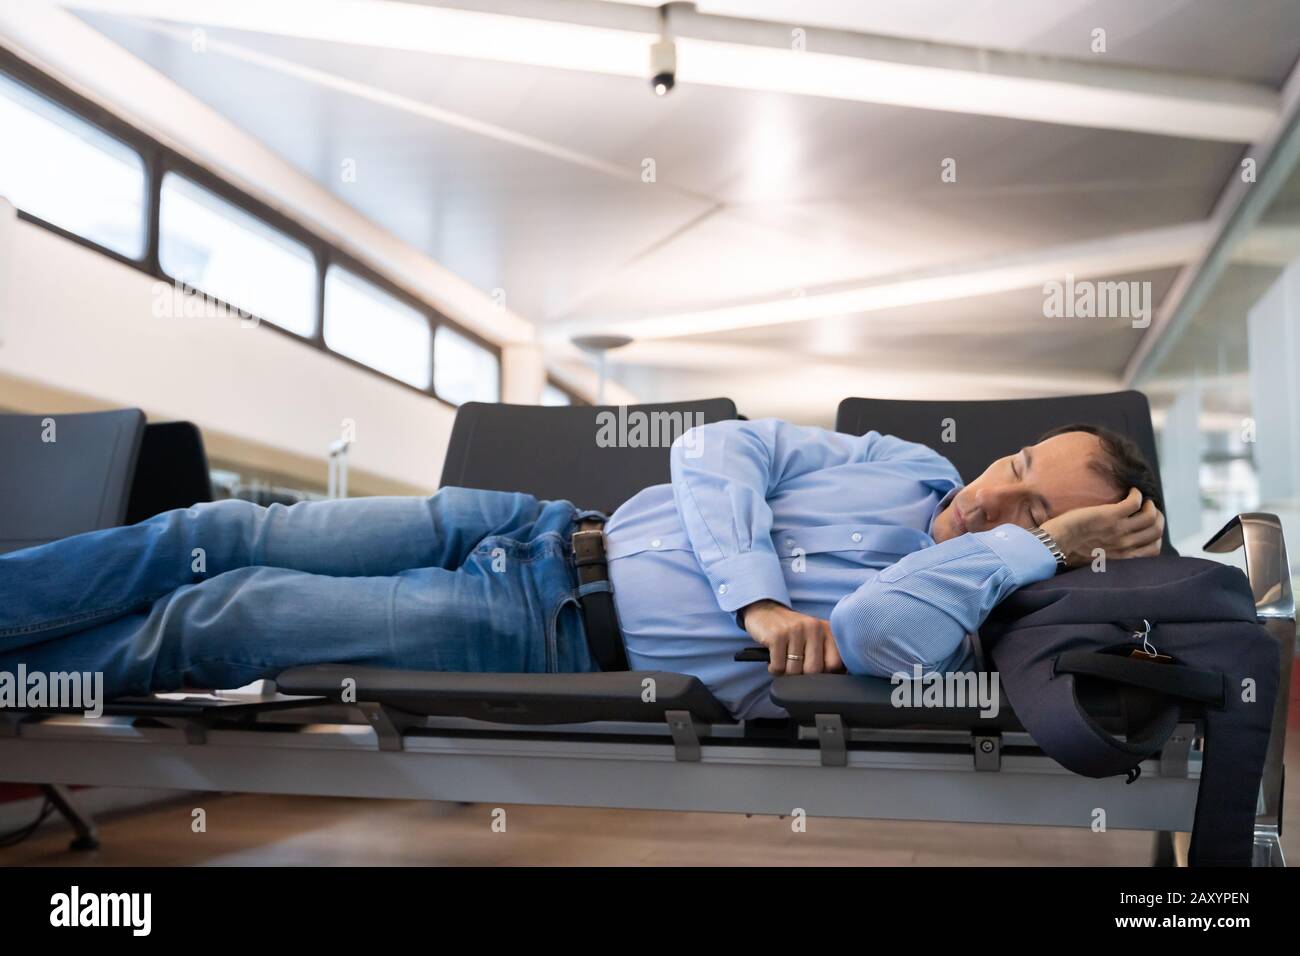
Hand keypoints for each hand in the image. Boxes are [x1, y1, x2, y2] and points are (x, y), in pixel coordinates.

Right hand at [739, 600, 844, 674]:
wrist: (765, 611)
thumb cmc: (792, 631)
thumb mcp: (814, 636)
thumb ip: (827, 653)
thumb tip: (834, 677)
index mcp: (827, 629)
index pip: (835, 663)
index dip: (824, 674)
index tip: (815, 671)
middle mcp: (813, 627)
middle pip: (814, 670)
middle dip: (802, 675)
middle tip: (795, 667)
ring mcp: (795, 630)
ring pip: (794, 671)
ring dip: (786, 673)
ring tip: (783, 661)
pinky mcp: (777, 636)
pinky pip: (778, 667)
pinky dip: (774, 669)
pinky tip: (773, 660)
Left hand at [1039, 487, 1164, 567]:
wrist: (1056, 543)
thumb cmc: (1072, 551)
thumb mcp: (1100, 560)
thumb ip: (1114, 555)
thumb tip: (1123, 545)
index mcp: (1124, 558)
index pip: (1155, 549)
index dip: (1156, 535)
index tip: (1150, 526)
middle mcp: (1125, 545)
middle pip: (1156, 530)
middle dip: (1157, 517)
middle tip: (1149, 509)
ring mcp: (1119, 529)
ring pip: (1151, 516)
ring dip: (1150, 505)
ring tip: (1143, 500)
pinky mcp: (1110, 515)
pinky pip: (1134, 502)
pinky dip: (1137, 494)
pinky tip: (1131, 491)